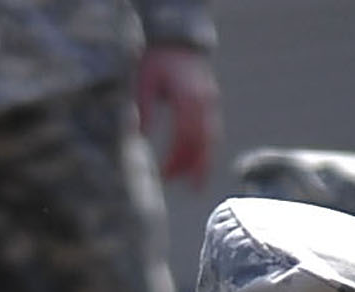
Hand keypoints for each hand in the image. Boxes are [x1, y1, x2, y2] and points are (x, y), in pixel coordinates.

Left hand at [135, 45, 218, 179]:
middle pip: (202, 143)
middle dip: (194, 167)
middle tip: (186, 189)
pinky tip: (199, 165)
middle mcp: (204, 102)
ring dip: (204, 164)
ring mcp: (210, 103)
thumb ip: (144, 108)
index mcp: (187, 97)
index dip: (177, 160)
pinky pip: (212, 132)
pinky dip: (206, 150)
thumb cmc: (157, 59)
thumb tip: (141, 138)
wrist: (177, 39)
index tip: (165, 176)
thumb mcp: (145, 81)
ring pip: (212, 140)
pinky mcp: (211, 104)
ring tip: (197, 186)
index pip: (185, 137)